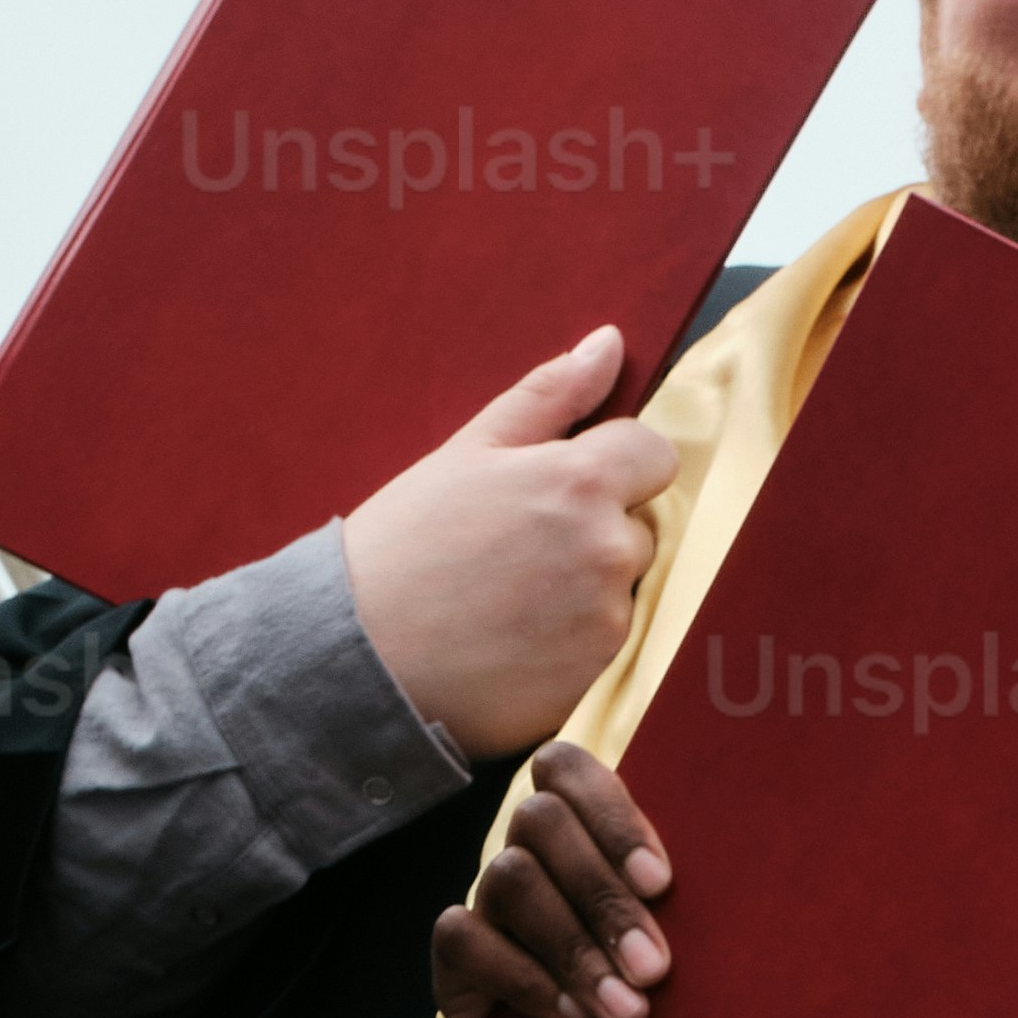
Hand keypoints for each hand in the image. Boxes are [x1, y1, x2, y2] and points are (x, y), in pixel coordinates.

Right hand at [343, 334, 679, 763]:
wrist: (363, 656)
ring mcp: (609, 616)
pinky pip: (613, 639)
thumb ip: (550, 396)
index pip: (654, 452)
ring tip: (513, 594)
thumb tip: (608, 345)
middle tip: (519, 547)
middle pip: (642, 521)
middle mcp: (608, 548)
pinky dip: (577, 637)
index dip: (615, 463)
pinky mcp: (602, 671)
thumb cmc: (405, 546)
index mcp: (579, 481)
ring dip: (589, 584)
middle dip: (598, 526)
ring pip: (628, 582)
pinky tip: (519, 635)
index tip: (565, 484)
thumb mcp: (468, 452)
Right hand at [438, 741, 671, 1017]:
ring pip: (511, 878)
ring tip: (626, 1010)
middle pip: (541, 820)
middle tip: (653, 969)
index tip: (661, 885)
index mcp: (579, 823)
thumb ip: (674, 903)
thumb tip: (730, 896)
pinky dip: (525, 979)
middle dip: (604, 898)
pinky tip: (572, 1017)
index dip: (610, 815)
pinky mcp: (456, 950)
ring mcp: (487, 895)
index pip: (564, 766)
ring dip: (574, 947)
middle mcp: (528, 848)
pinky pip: (465, 937)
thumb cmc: (644, 981)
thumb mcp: (667, 934)